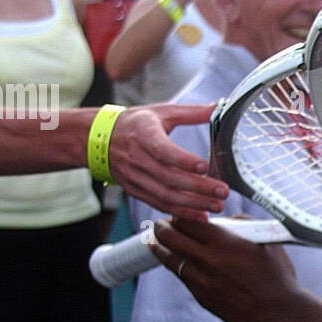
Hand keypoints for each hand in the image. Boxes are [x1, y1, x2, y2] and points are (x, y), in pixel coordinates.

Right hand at [109, 104, 228, 218]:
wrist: (98, 138)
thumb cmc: (135, 124)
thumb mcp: (161, 112)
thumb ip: (191, 112)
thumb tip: (219, 106)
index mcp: (144, 135)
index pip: (163, 151)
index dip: (183, 160)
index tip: (204, 167)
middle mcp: (137, 158)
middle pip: (169, 178)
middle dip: (198, 188)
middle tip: (223, 191)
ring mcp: (135, 177)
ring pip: (165, 195)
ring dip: (193, 204)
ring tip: (217, 205)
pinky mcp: (135, 190)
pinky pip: (159, 204)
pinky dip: (180, 212)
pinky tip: (200, 215)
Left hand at [151, 216, 299, 321]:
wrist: (280, 311)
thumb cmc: (277, 274)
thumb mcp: (266, 240)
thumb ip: (242, 224)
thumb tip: (223, 220)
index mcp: (225, 243)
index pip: (188, 222)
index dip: (179, 215)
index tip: (177, 214)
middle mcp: (210, 262)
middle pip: (172, 239)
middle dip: (161, 228)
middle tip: (159, 225)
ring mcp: (203, 282)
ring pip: (171, 261)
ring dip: (161, 249)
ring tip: (155, 243)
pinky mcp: (203, 298)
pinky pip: (183, 278)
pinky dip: (176, 267)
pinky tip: (174, 261)